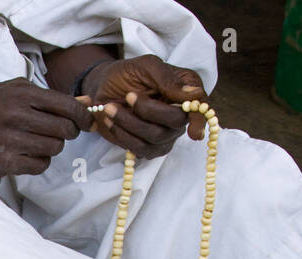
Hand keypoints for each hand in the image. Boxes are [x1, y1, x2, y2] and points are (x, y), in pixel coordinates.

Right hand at [0, 78, 93, 177]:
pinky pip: (38, 166)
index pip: (67, 107)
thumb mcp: (14, 89)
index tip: (86, 122)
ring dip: (52, 147)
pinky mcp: (2, 162)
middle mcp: (17, 116)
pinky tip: (31, 155)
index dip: (83, 116)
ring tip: (40, 142)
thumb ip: (47, 97)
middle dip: (68, 132)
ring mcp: (9, 141)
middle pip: (64, 130)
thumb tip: (82, 106)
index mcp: (23, 95)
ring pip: (53, 148)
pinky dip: (40, 162)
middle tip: (61, 132)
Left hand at [79, 54, 210, 158]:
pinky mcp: (149, 147)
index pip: (200, 107)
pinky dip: (122, 134)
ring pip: (155, 137)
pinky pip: (140, 149)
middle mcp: (181, 114)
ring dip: (129, 122)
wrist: (102, 89)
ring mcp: (166, 134)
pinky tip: (111, 120)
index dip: (199, 120)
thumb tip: (194, 94)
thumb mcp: (146, 67)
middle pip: (175, 123)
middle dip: (147, 111)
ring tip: (111, 107)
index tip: (194, 133)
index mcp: (187, 90)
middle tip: (128, 96)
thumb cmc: (127, 75)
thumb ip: (168, 79)